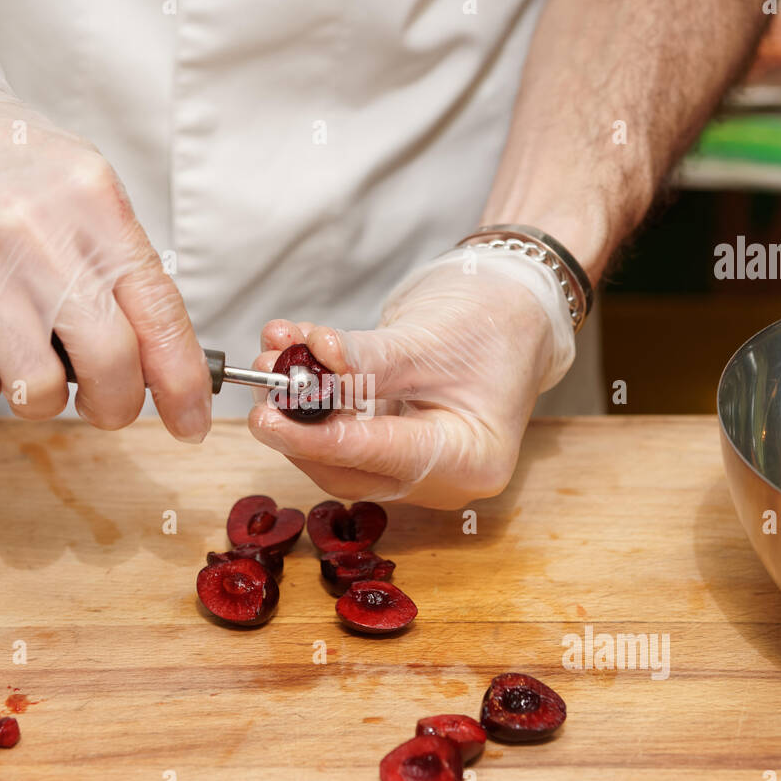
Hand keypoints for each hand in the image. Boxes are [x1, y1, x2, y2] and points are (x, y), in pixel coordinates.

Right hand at [0, 53, 210, 440]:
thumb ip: (125, 265)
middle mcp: (40, 241)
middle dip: (118, 405)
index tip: (191, 420)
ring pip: (38, 390)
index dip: (183, 383)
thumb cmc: (7, 162)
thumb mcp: (88, 188)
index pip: (161, 317)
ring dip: (45, 401)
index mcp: (95, 211)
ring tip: (34, 368)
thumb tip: (162, 353)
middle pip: (110, 364)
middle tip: (108, 403)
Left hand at [247, 249, 575, 507]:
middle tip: (262, 385)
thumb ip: (365, 359)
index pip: (380, 457)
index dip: (318, 439)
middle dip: (298, 426)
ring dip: (299, 410)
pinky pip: (346, 433)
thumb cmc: (494, 319)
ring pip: (340, 456)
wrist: (517, 303)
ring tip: (273, 355)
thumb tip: (309, 360)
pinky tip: (294, 356)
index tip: (269, 420)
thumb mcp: (427, 338)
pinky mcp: (398, 446)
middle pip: (350, 469)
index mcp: (471, 460)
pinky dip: (317, 400)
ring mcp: (420, 465)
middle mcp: (445, 476)